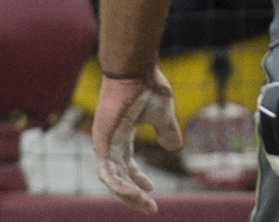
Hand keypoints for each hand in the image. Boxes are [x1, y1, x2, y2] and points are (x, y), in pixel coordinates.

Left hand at [94, 69, 180, 213]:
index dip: (137, 179)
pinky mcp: (102, 141)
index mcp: (121, 135)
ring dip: (127, 194)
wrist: (136, 70)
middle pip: (118, 176)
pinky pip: (107, 170)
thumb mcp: (163, 115)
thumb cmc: (147, 86)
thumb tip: (176, 147)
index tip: (150, 190)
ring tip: (145, 204)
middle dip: (133, 194)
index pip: (126, 165)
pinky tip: (132, 193)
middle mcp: (110, 141)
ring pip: (112, 178)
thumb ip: (167, 131)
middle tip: (150, 207)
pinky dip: (118, 184)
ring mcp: (104, 141)